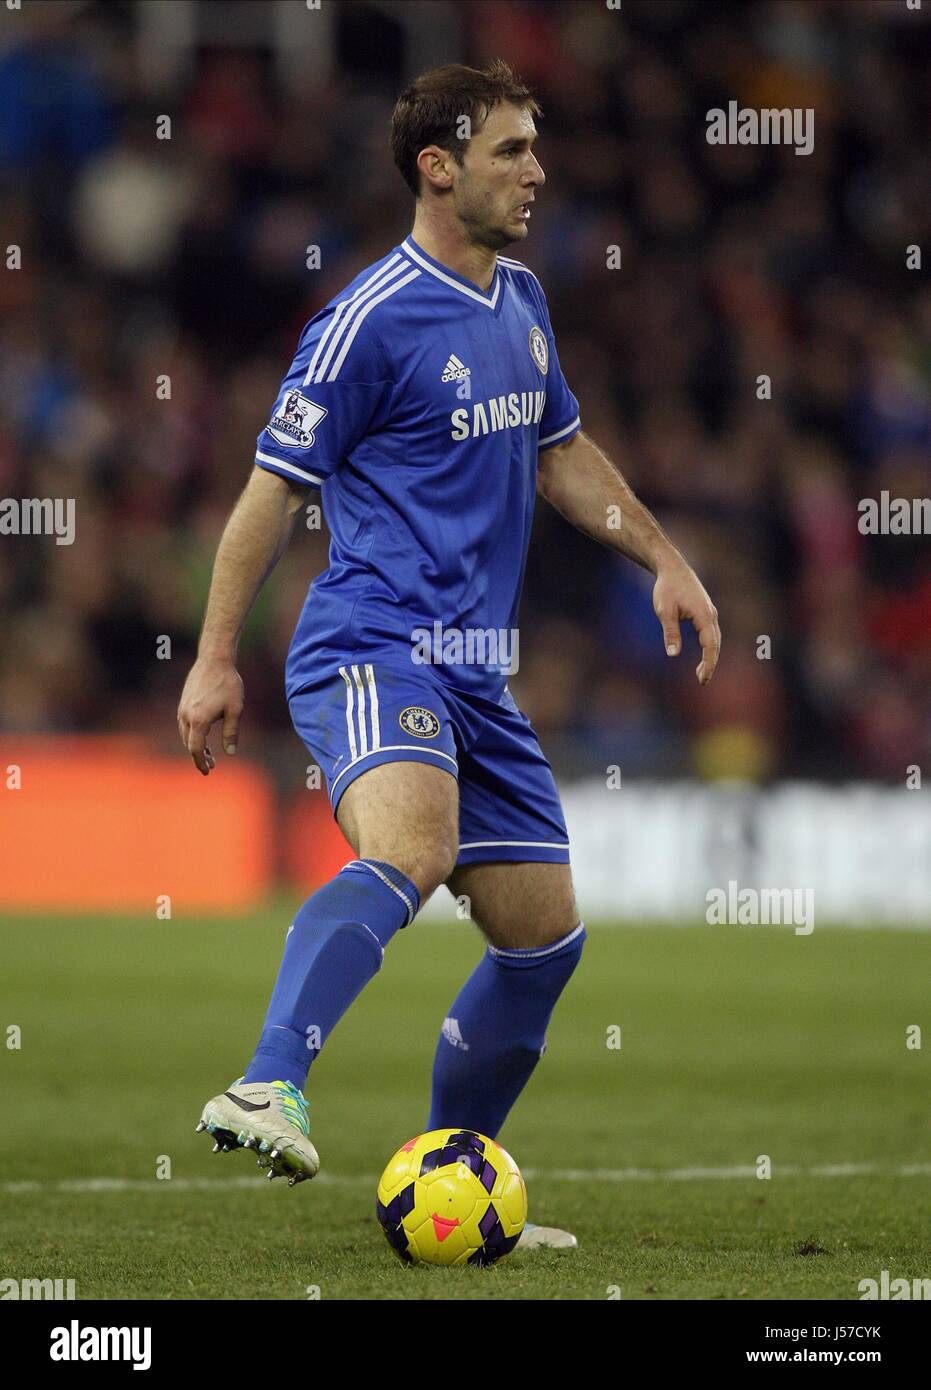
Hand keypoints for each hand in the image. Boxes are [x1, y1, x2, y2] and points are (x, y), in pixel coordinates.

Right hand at [177, 656, 244, 774]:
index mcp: (199, 720)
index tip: (207, 772)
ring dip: (195, 745)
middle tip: (212, 765)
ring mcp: (182, 708)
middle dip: (199, 756)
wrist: (214, 659)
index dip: (200, 762)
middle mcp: (186, 715)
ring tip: (208, 753)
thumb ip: (232, 733)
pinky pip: (184, 724)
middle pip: (189, 743)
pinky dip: (191, 734)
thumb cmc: (228, 684)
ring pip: (185, 734)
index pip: (195, 748)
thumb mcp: (235, 710)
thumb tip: (231, 753)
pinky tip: (201, 735)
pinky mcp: (183, 702)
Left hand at [652, 555, 720, 684]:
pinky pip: (711, 633)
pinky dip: (709, 646)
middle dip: (710, 663)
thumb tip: (673, 654)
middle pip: (716, 644)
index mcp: (704, 616)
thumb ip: (670, 632)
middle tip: (701, 681)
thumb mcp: (664, 611)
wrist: (672, 567)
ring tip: (700, 673)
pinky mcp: (706, 610)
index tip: (702, 679)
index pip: (710, 646)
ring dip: (711, 656)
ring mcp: (710, 612)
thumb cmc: (667, 588)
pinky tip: (703, 655)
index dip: (708, 664)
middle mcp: (711, 615)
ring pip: (715, 639)